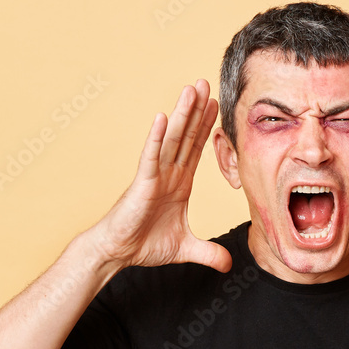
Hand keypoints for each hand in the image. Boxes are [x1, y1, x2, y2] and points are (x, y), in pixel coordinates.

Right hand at [91, 79, 231, 272]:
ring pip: (172, 139)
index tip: (218, 105)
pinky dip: (157, 138)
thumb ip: (209, 253)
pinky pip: (151, 157)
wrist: (118, 253)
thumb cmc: (144, 244)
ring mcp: (155, 176)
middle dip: (197, 111)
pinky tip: (164, 117)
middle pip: (187, 136)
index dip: (207, 128)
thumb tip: (230, 265)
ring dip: (182, 114)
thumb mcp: (186, 249)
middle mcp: (168, 174)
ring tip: (191, 89)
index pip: (196, 149)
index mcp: (179, 183)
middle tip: (206, 83)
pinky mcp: (142, 184)